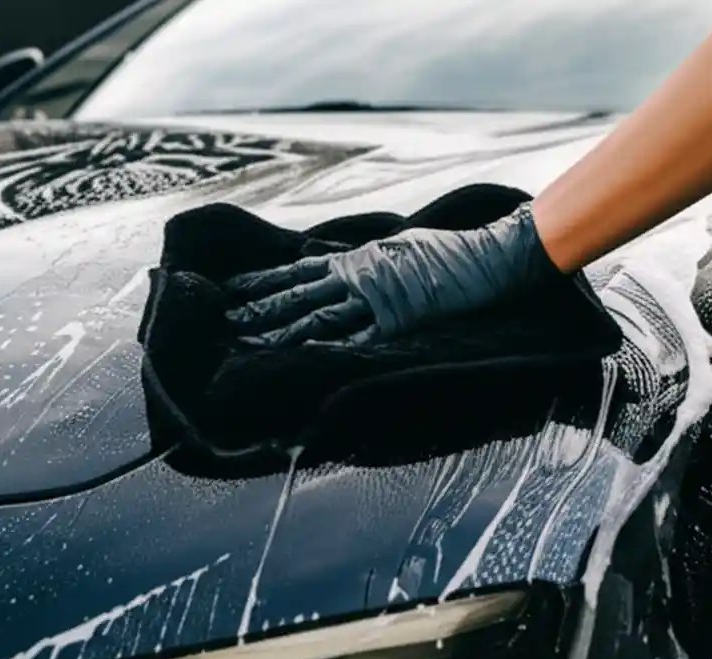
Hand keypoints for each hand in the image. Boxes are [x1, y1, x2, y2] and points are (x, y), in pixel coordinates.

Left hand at [225, 203, 555, 346]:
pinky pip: (357, 339)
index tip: (233, 288)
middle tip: (227, 321)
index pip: (298, 271)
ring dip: (282, 332)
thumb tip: (346, 267)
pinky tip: (303, 359)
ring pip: (318, 317)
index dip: (263, 280)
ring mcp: (376, 300)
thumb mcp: (398, 248)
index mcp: (357, 259)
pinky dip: (330, 349)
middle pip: (298, 295)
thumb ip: (368, 261)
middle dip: (261, 309)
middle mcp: (358, 277)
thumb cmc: (447, 252)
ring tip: (252, 344)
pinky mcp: (397, 322)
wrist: (484, 257)